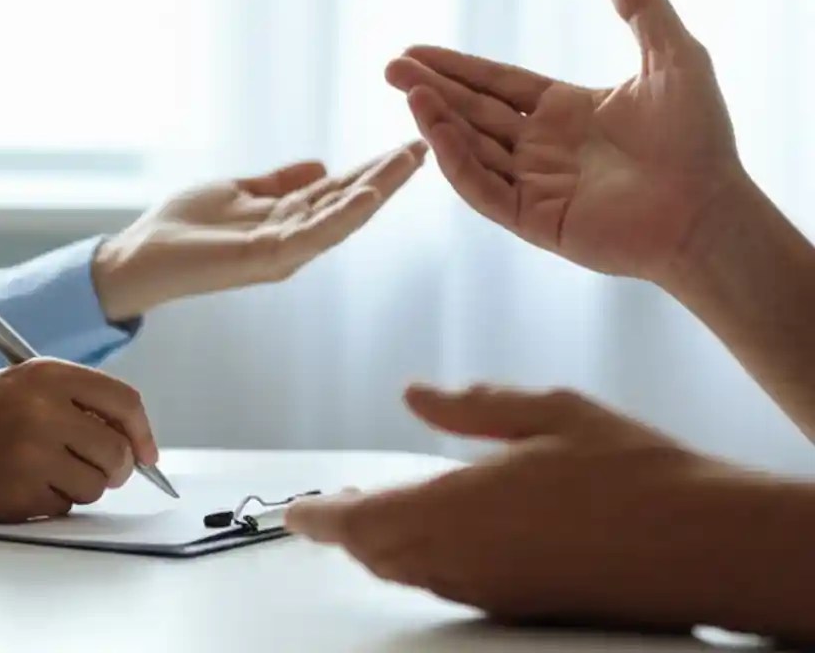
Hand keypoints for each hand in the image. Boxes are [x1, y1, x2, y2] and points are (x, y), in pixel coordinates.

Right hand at [0, 358, 153, 522]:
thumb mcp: (18, 387)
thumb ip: (74, 404)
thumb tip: (133, 443)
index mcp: (47, 374)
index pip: (124, 401)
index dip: (143, 431)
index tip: (147, 452)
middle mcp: (45, 410)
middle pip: (118, 451)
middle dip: (118, 469)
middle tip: (101, 471)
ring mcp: (33, 453)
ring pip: (95, 485)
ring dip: (80, 487)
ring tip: (40, 471)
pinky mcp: (20, 493)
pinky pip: (63, 506)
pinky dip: (50, 502)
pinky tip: (16, 486)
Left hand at [92, 141, 428, 320]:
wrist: (139, 257)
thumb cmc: (182, 228)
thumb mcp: (238, 190)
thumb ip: (278, 182)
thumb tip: (321, 165)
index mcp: (287, 221)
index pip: (339, 191)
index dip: (374, 168)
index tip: (408, 144)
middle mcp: (292, 239)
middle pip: (349, 203)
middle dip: (388, 176)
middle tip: (425, 145)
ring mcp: (281, 251)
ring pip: (340, 218)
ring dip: (376, 190)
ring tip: (408, 161)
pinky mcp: (263, 259)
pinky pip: (311, 236)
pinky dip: (341, 217)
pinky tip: (366, 195)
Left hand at [285, 385, 781, 632]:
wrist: (705, 543)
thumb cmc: (636, 475)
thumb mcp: (547, 411)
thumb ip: (470, 405)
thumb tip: (416, 395)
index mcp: (456, 507)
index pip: (356, 521)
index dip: (317, 516)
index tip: (294, 512)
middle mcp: (463, 558)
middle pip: (374, 554)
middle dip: (346, 530)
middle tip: (331, 508)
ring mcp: (490, 590)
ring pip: (408, 574)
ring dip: (381, 547)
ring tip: (378, 515)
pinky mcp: (519, 605)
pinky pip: (446, 586)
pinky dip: (422, 562)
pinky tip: (443, 536)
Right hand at [386, 0, 747, 283]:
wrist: (709, 210)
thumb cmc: (700, 140)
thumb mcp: (674, 57)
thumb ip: (642, 8)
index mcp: (566, 111)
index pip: (497, 84)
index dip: (457, 67)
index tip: (415, 52)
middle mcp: (542, 148)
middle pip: (474, 112)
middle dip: (431, 88)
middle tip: (390, 67)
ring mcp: (534, 185)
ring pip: (471, 148)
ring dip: (438, 119)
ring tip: (408, 90)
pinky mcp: (533, 219)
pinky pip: (483, 188)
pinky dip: (456, 160)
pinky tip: (436, 129)